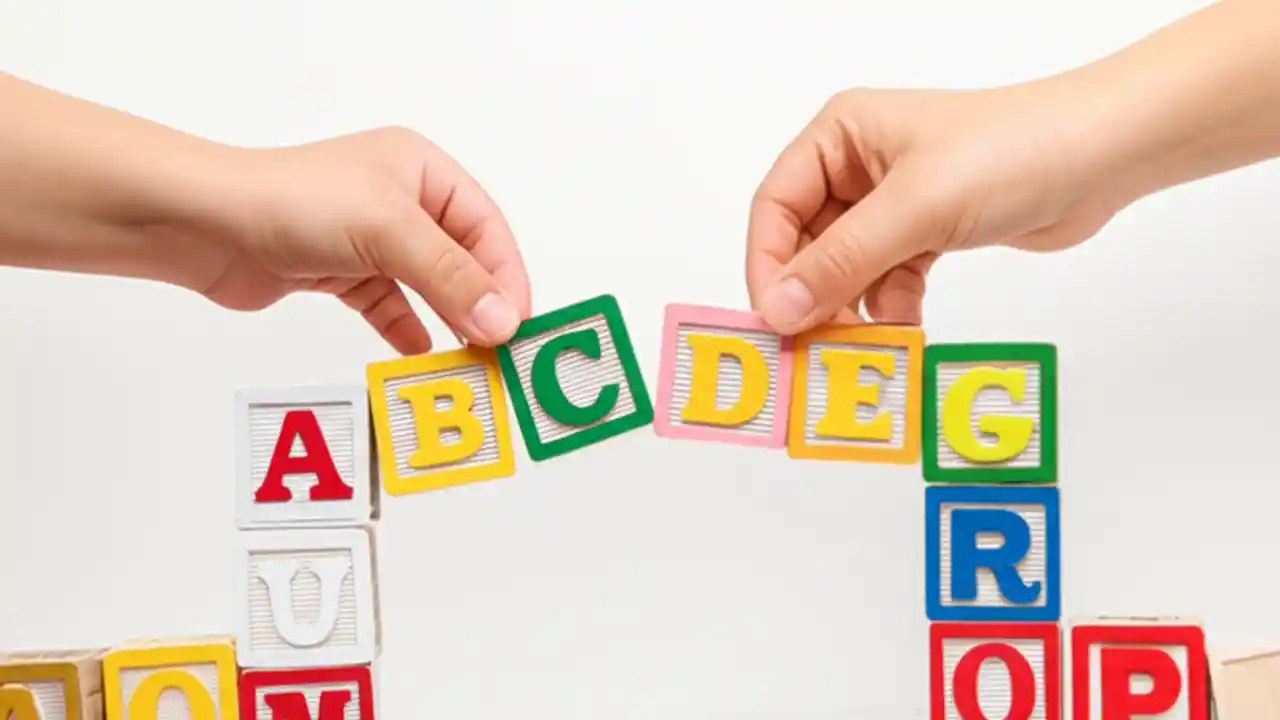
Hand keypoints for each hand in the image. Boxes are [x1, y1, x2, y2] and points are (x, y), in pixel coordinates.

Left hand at [197, 127, 530, 353]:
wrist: (204, 224)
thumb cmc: (289, 199)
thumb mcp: (388, 230)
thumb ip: (450, 277)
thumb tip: (501, 319)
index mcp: (421, 170)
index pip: (485, 227)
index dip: (505, 275)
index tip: (516, 321)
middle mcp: (400, 200)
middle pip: (461, 258)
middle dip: (481, 302)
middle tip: (500, 347)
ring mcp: (370, 238)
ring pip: (428, 285)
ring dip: (449, 320)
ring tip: (469, 357)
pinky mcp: (342, 272)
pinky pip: (391, 306)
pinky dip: (408, 330)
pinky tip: (422, 354)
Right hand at [747, 0, 1279, 334]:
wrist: (1101, 157)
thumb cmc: (1013, 151)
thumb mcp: (915, 209)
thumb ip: (841, 262)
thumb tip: (779, 307)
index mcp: (840, 136)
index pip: (776, 207)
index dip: (768, 265)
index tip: (774, 318)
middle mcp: (858, 165)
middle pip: (806, 244)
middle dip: (812, 295)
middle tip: (812, 345)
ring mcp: (891, 202)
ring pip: (845, 269)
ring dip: (853, 308)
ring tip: (865, 342)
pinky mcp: (924, 232)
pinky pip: (884, 280)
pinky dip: (891, 307)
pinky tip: (906, 324)